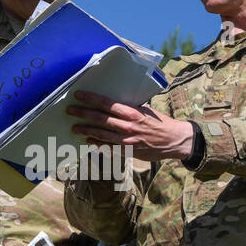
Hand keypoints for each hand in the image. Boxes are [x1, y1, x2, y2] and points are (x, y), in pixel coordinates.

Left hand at [67, 90, 194, 162]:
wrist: (175, 140)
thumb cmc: (161, 122)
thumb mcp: (146, 110)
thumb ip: (130, 108)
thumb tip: (115, 104)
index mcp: (132, 112)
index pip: (107, 103)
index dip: (91, 99)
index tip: (79, 95)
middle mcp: (127, 125)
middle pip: (100, 118)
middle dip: (83, 114)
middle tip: (70, 110)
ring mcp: (127, 140)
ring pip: (101, 134)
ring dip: (86, 130)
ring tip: (75, 127)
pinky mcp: (128, 150)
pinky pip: (109, 148)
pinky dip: (97, 144)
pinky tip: (88, 141)